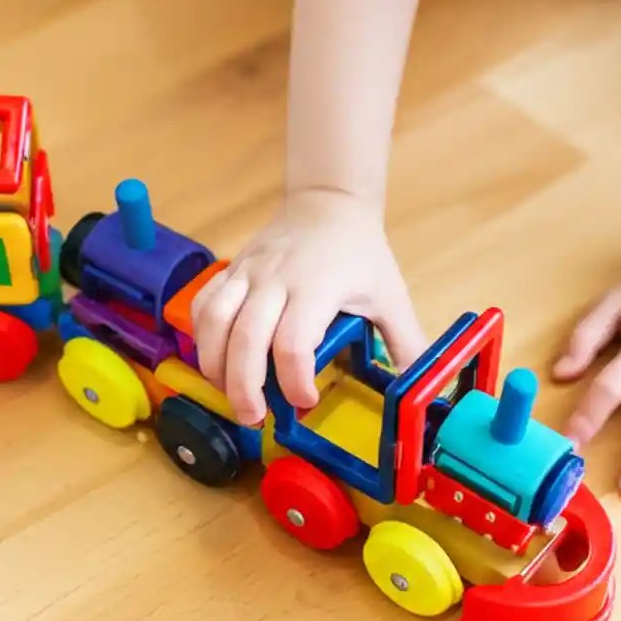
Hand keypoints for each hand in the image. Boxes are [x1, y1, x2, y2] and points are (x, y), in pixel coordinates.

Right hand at [190, 189, 426, 425]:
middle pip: (245, 338)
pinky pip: (202, 305)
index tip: (305, 402)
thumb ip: (406, 344)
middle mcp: (276, 280)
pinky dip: (201, 338)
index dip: (294, 380)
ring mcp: (247, 273)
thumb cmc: (360, 253)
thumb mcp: (391, 296)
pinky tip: (215, 360)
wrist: (328, 201)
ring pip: (213, 321)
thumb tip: (419, 393)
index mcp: (318, 287)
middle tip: (253, 418)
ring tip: (228, 394)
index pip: (294, 341)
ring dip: (213, 365)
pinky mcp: (230, 269)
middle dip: (243, 387)